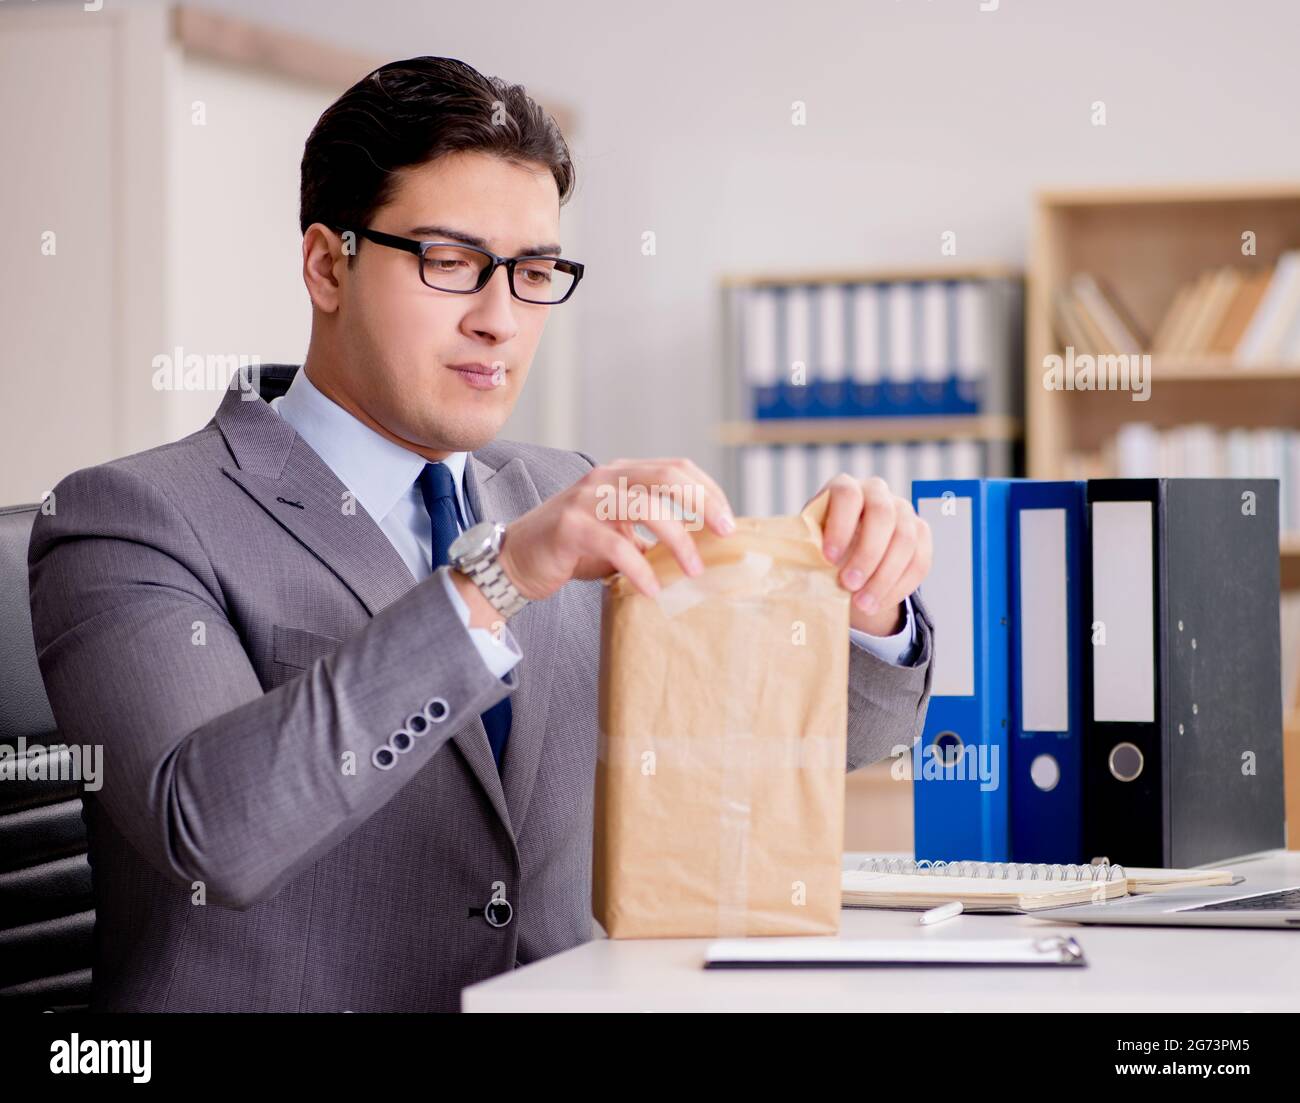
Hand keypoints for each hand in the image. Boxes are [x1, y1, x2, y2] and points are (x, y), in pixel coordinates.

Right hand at [495, 457, 736, 602]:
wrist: (518, 560)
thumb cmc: (576, 549)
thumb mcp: (621, 532)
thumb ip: (654, 532)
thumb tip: (707, 548)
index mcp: (623, 473)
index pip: (677, 468)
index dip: (709, 491)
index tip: (730, 522)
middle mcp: (606, 478)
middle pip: (667, 477)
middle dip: (703, 504)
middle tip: (725, 534)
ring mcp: (586, 499)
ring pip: (645, 508)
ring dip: (678, 541)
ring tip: (693, 571)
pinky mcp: (570, 527)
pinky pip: (616, 546)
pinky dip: (640, 569)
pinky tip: (653, 589)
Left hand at [812, 474, 931, 635]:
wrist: (846, 556)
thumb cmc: (821, 548)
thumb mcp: (809, 545)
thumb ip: (805, 551)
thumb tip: (792, 573)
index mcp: (844, 487)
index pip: (847, 496)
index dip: (840, 526)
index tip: (827, 558)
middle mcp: (877, 493)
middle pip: (882, 516)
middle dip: (866, 555)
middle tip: (848, 585)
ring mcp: (903, 511)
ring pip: (905, 541)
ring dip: (884, 577)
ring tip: (863, 604)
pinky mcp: (921, 534)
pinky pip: (920, 561)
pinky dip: (900, 586)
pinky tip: (879, 603)